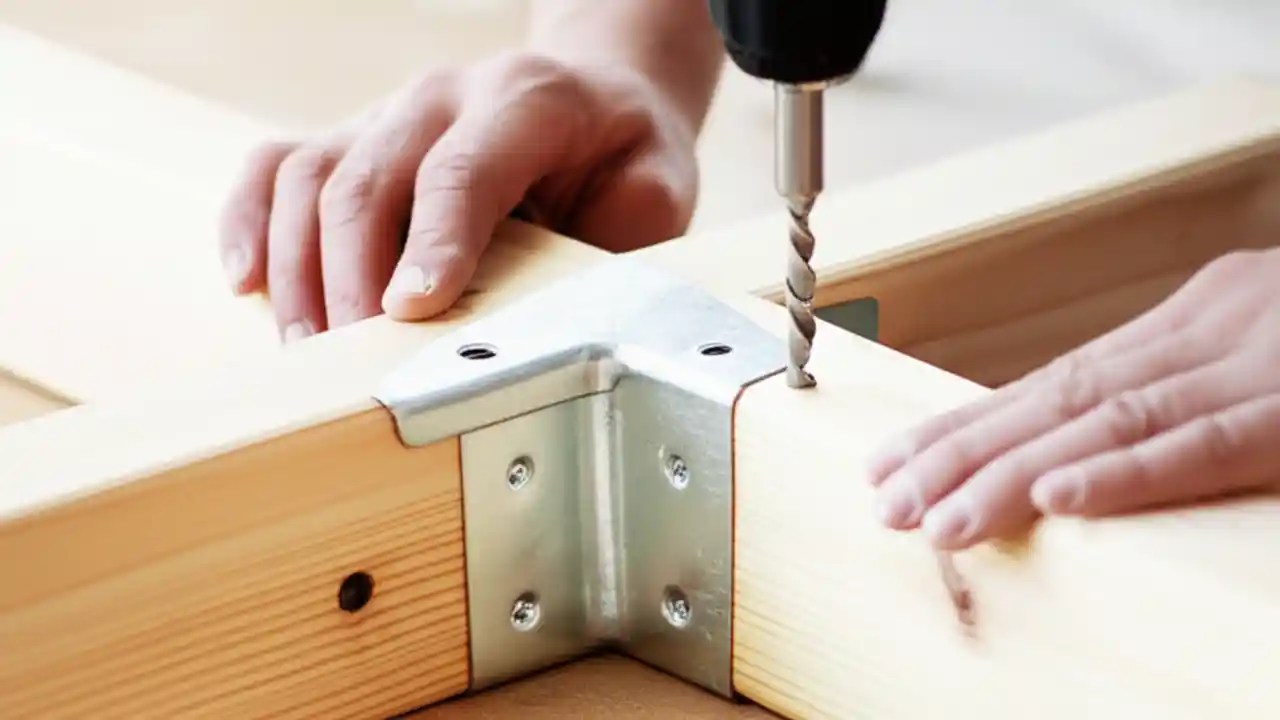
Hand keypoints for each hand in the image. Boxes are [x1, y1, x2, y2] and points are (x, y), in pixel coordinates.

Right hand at [218, 51, 698, 340]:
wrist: (592, 92)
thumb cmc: (621, 151)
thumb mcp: (656, 186)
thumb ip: (620, 236)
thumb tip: (561, 307)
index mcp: (525, 101)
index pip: (464, 170)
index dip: (433, 243)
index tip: (411, 313)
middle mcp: (442, 97)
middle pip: (371, 179)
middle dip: (353, 279)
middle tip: (353, 363)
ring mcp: (387, 113)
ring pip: (312, 175)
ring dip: (299, 268)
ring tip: (307, 351)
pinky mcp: (353, 137)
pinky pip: (277, 163)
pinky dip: (247, 219)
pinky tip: (246, 282)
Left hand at [867, 248, 1279, 549]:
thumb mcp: (1267, 351)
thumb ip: (1186, 389)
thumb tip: (1092, 444)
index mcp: (1190, 322)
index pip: (1055, 380)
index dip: (967, 425)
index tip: (895, 460)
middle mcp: (1203, 334)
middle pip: (1058, 400)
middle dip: (961, 454)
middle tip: (889, 503)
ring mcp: (1251, 370)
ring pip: (1107, 421)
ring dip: (1012, 474)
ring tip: (938, 520)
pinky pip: (1204, 443)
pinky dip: (1124, 472)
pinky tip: (1056, 498)